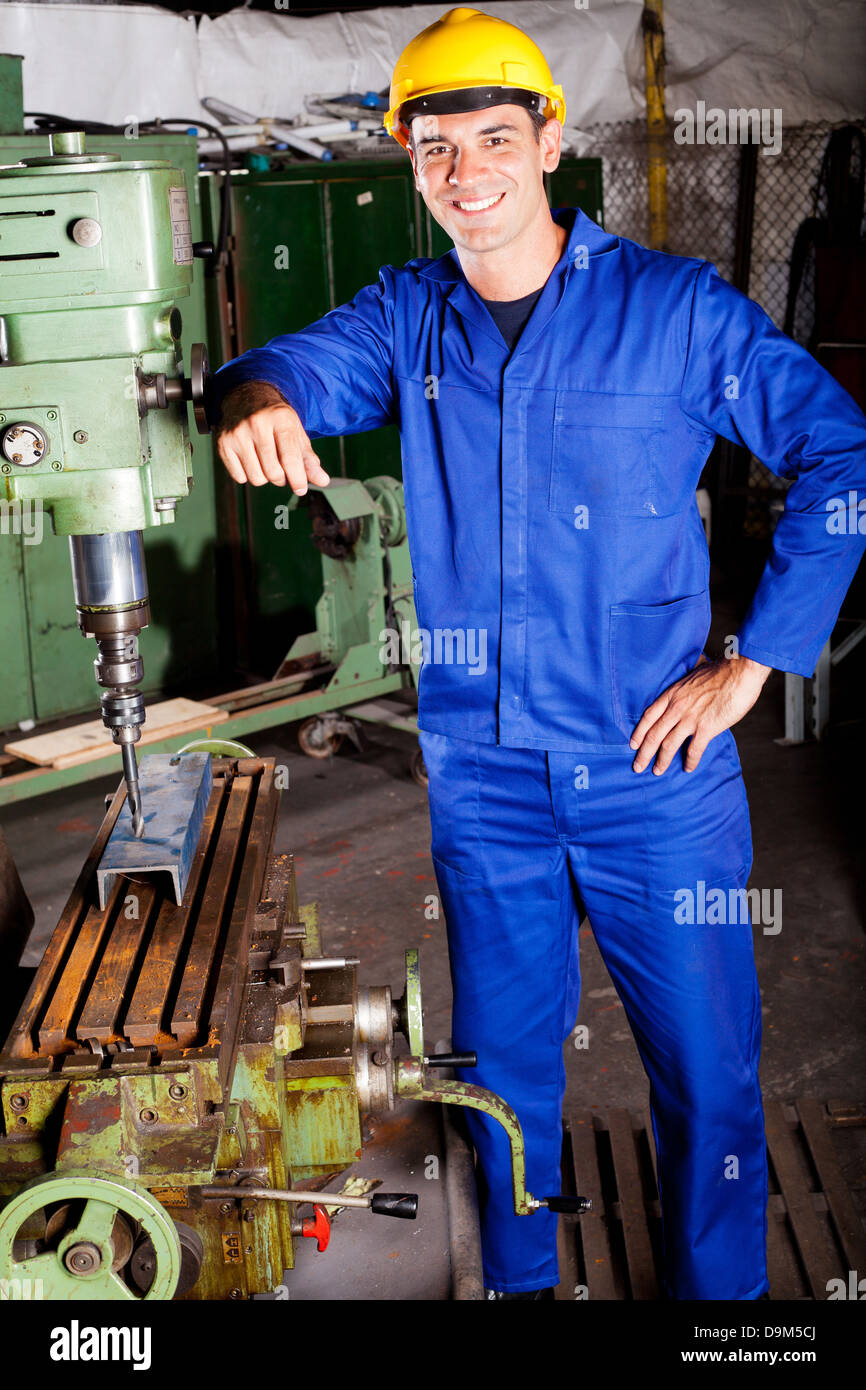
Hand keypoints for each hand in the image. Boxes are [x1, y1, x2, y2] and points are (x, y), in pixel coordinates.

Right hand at [215, 381, 329, 492]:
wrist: (247, 398)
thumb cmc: (276, 420)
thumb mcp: (296, 434)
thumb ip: (309, 459)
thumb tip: (322, 481)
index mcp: (280, 418)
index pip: (290, 458)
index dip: (298, 479)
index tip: (301, 489)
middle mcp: (257, 423)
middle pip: (273, 473)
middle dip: (281, 477)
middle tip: (281, 468)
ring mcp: (237, 433)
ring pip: (256, 478)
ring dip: (264, 477)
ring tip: (266, 461)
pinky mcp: (223, 443)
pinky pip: (239, 478)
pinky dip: (247, 475)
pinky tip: (250, 459)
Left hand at [630, 653, 770, 774]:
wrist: (740, 671)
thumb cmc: (722, 671)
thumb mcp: (693, 675)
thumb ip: (685, 688)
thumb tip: (685, 690)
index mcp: (672, 694)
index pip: (648, 716)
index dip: (639, 732)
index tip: (633, 744)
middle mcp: (677, 707)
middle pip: (654, 734)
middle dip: (644, 753)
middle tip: (638, 766)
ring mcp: (690, 718)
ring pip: (669, 745)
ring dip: (662, 760)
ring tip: (657, 771)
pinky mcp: (707, 727)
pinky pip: (694, 750)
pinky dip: (690, 761)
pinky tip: (688, 768)